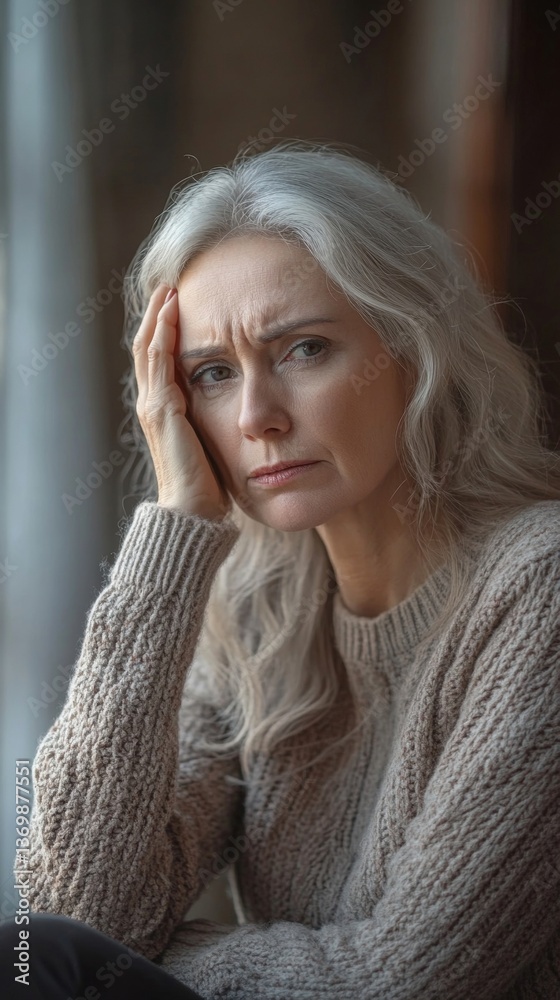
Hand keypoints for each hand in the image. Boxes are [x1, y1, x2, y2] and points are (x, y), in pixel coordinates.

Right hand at [133, 283, 231, 519]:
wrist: (193, 510)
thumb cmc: (208, 484)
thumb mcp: (213, 442)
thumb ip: (217, 420)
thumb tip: (240, 406)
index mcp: (163, 410)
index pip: (159, 360)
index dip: (165, 331)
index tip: (179, 305)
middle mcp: (152, 403)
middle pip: (147, 347)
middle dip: (158, 315)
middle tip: (170, 286)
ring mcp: (153, 404)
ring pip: (148, 347)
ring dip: (158, 315)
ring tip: (169, 289)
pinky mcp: (161, 408)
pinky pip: (159, 359)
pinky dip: (163, 332)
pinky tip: (172, 311)